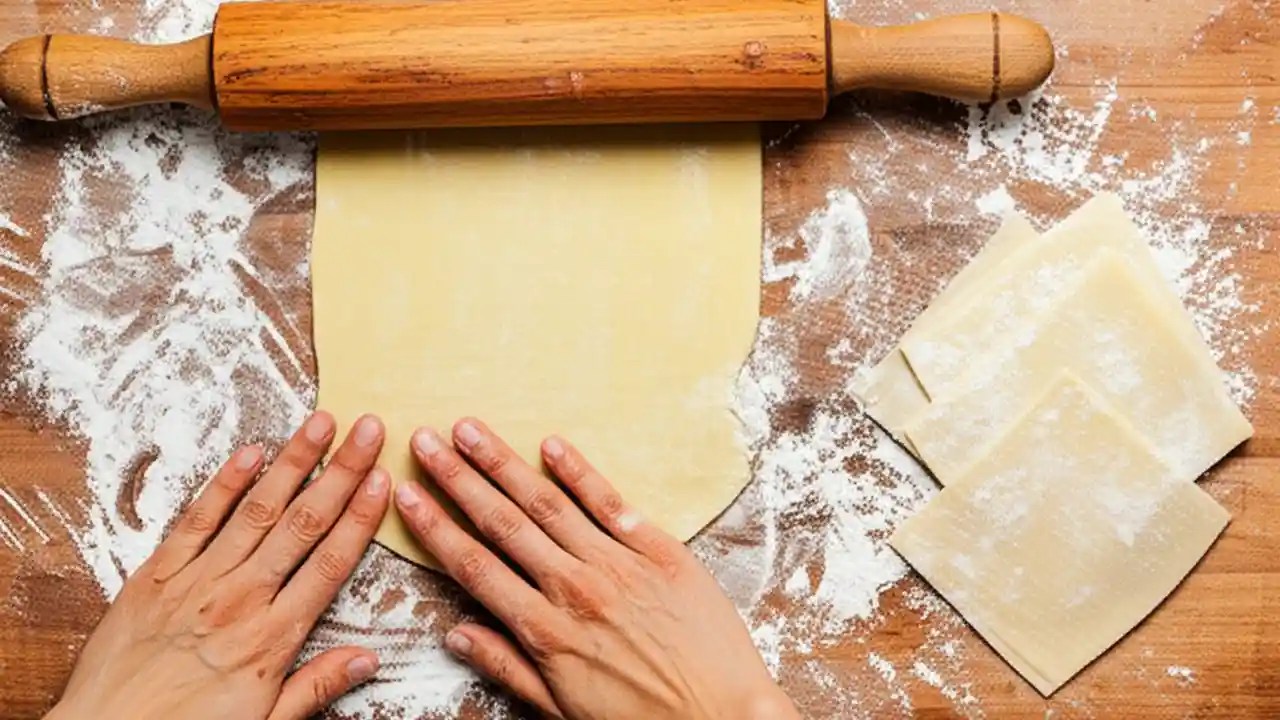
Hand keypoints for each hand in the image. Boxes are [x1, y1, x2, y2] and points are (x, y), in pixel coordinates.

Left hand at [48, 412, 390, 719]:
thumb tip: (368, 660)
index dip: (360, 518)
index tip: (382, 481)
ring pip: (256, 510)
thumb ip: (316, 687)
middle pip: (302, 524)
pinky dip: (226, 483)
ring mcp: (197, 581)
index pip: (328, 564)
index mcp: (271, 638)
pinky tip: (252, 452)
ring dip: (293, 462)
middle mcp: (239, 600)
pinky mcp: (157, 574)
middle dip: (340, 472)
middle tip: (367, 431)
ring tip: (321, 423)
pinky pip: (197, 519)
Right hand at [393, 419, 799, 719]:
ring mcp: (619, 565)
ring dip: (504, 464)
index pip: (475, 566)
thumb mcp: (562, 709)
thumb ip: (507, 666)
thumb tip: (455, 634)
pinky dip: (581, 472)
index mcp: (545, 631)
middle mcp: (575, 588)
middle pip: (503, 522)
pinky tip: (551, 445)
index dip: (435, 527)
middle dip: (458, 479)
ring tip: (470, 430)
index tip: (406, 495)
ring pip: (549, 504)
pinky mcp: (661, 551)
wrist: (723, 719)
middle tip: (425, 441)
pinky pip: (612, 503)